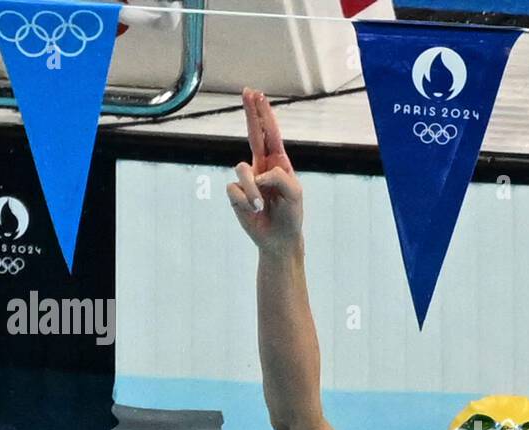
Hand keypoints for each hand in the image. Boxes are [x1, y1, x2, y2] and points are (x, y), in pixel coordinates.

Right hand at [227, 88, 304, 256]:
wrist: (279, 239)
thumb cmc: (291, 215)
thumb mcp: (294, 195)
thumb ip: (280, 177)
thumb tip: (257, 173)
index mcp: (279, 163)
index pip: (270, 134)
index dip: (263, 114)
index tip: (257, 95)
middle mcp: (262, 166)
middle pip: (253, 134)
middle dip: (251, 112)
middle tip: (248, 91)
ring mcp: (248, 179)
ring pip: (241, 169)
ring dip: (253, 191)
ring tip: (263, 206)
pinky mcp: (236, 193)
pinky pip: (234, 190)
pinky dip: (245, 202)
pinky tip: (254, 211)